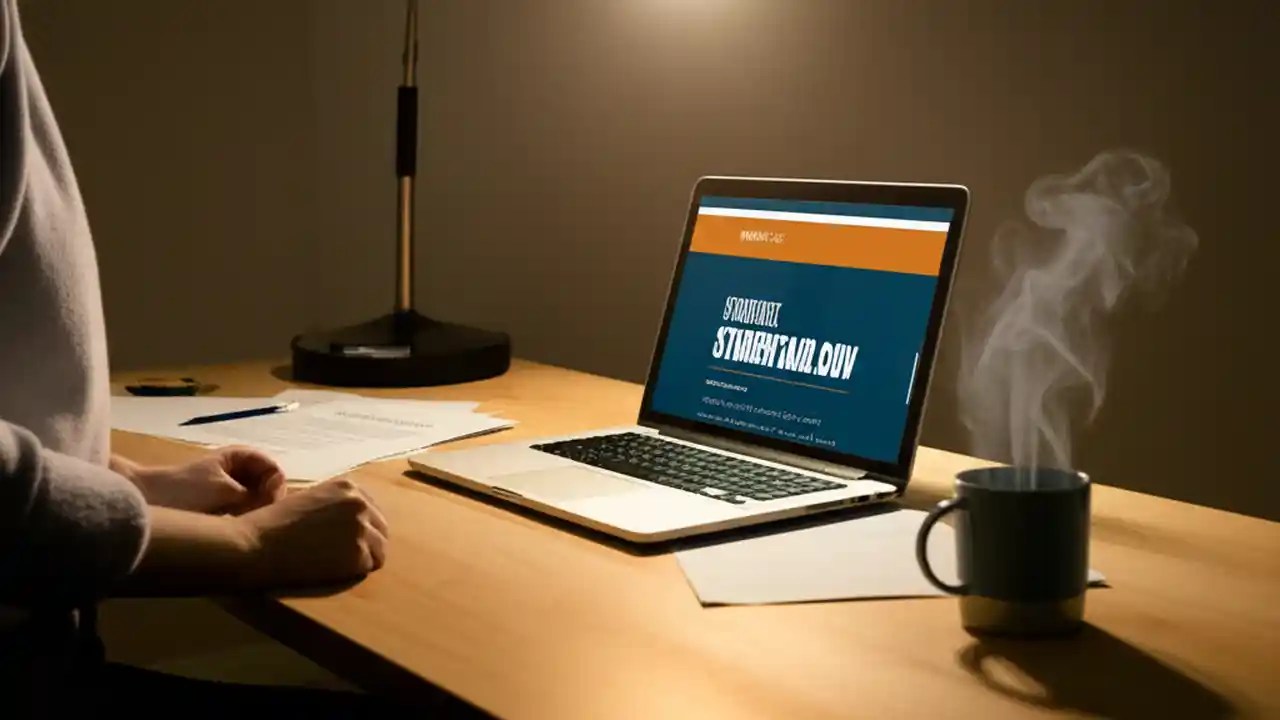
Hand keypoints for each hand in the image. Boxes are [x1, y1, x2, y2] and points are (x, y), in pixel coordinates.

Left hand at [126, 446, 287, 514]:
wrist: (144, 500)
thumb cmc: (185, 491)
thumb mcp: (225, 491)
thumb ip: (258, 495)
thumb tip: (278, 503)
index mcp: (240, 456)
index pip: (275, 471)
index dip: (274, 485)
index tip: (265, 500)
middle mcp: (238, 470)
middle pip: (267, 487)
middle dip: (263, 501)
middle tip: (250, 514)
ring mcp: (229, 488)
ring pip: (256, 502)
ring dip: (252, 512)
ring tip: (237, 520)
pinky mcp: (220, 505)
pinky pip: (243, 512)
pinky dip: (241, 519)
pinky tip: (230, 525)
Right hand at [236, 476, 388, 587]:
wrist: (258, 544)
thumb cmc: (274, 523)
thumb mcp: (310, 499)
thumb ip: (336, 504)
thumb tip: (354, 520)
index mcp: (348, 487)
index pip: (372, 509)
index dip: (362, 526)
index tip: (348, 537)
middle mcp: (360, 504)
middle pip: (381, 528)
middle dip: (368, 542)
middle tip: (346, 555)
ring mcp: (361, 529)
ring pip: (380, 548)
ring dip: (364, 557)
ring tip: (339, 563)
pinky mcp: (358, 554)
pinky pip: (370, 565)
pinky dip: (356, 570)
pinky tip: (334, 570)